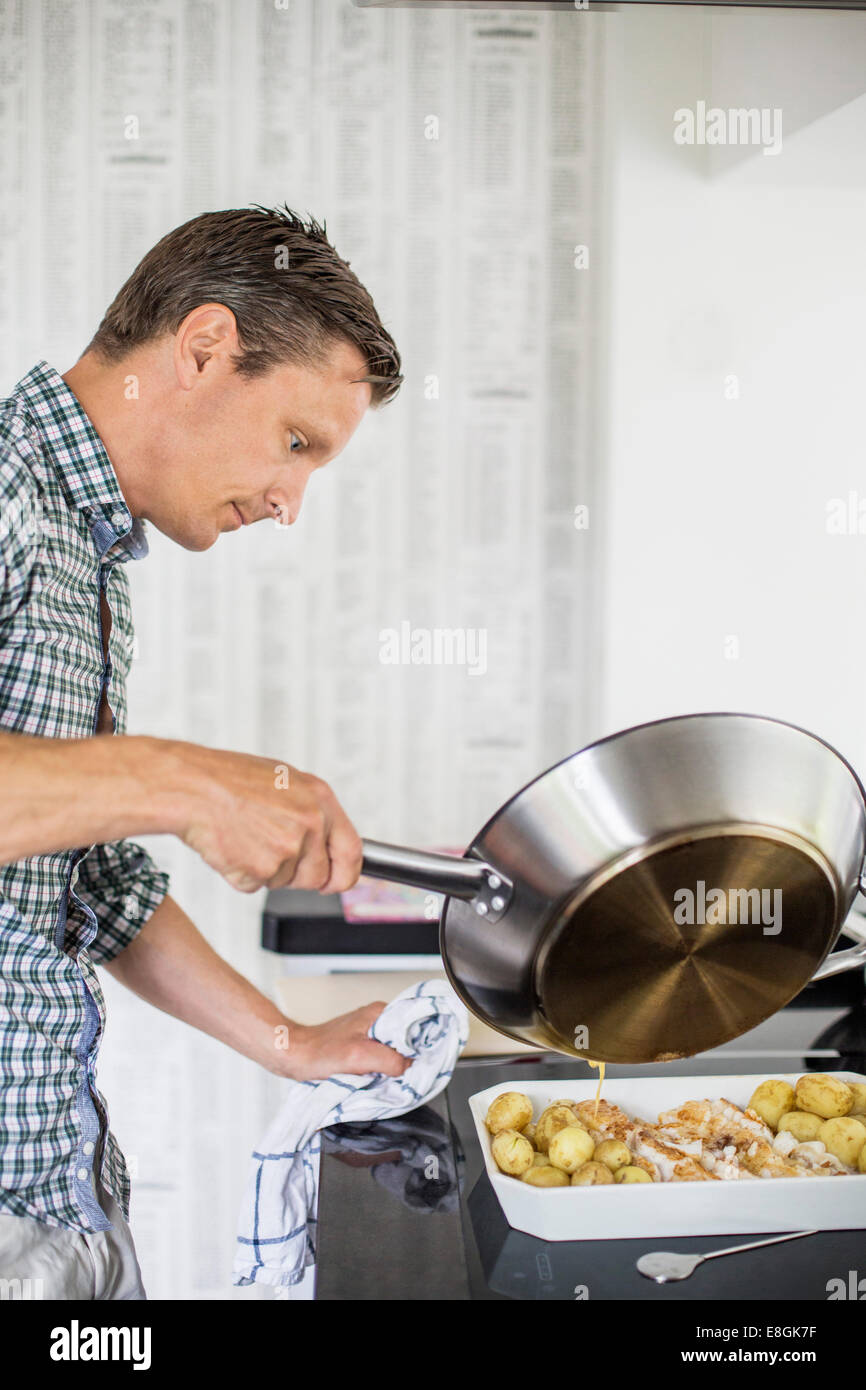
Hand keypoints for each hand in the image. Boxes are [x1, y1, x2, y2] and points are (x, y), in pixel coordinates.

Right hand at [166, 742, 362, 893]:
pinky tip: (231, 846)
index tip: (336, 882)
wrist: (192, 787)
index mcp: (320, 799)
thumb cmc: (230, 780)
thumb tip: (327, 840)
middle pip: (317, 876)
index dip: (345, 874)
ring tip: (245, 838)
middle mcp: (309, 824)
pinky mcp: (261, 870)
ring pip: (284, 883)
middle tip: (269, 853)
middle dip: (296, 875)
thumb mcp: (285, 781)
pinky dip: (241, 874)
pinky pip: (256, 886)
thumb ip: (311, 811)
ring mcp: (286, 849)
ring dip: (265, 871)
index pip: (352, 851)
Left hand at [284, 1002, 411, 1081]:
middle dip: (407, 1060)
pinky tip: (376, 1079)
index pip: (415, 1026)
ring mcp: (368, 1032)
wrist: (293, 1056)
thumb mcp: (360, 1057)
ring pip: (394, 1052)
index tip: (424, 1065)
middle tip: (404, 1077)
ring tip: (387, 1079)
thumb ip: (390, 1060)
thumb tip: (410, 1068)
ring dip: (393, 1067)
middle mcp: (377, 1019)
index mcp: (380, 1013)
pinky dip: (381, 1070)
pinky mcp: (360, 1045)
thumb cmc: (318, 1053)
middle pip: (406, 1041)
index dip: (422, 1047)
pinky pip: (380, 1058)